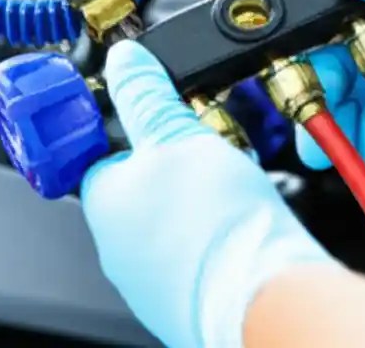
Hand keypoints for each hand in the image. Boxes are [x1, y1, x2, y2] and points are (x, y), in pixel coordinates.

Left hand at [82, 41, 332, 347]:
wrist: (262, 299)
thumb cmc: (219, 225)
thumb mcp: (181, 133)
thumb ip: (147, 95)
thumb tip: (124, 61)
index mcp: (102, 200)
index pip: (107, 152)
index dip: (143, 133)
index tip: (166, 126)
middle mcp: (116, 247)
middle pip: (141, 190)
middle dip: (177, 172)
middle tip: (210, 161)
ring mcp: (147, 281)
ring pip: (169, 226)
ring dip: (196, 209)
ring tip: (231, 198)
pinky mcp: (182, 303)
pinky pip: (192, 260)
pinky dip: (213, 244)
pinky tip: (238, 233)